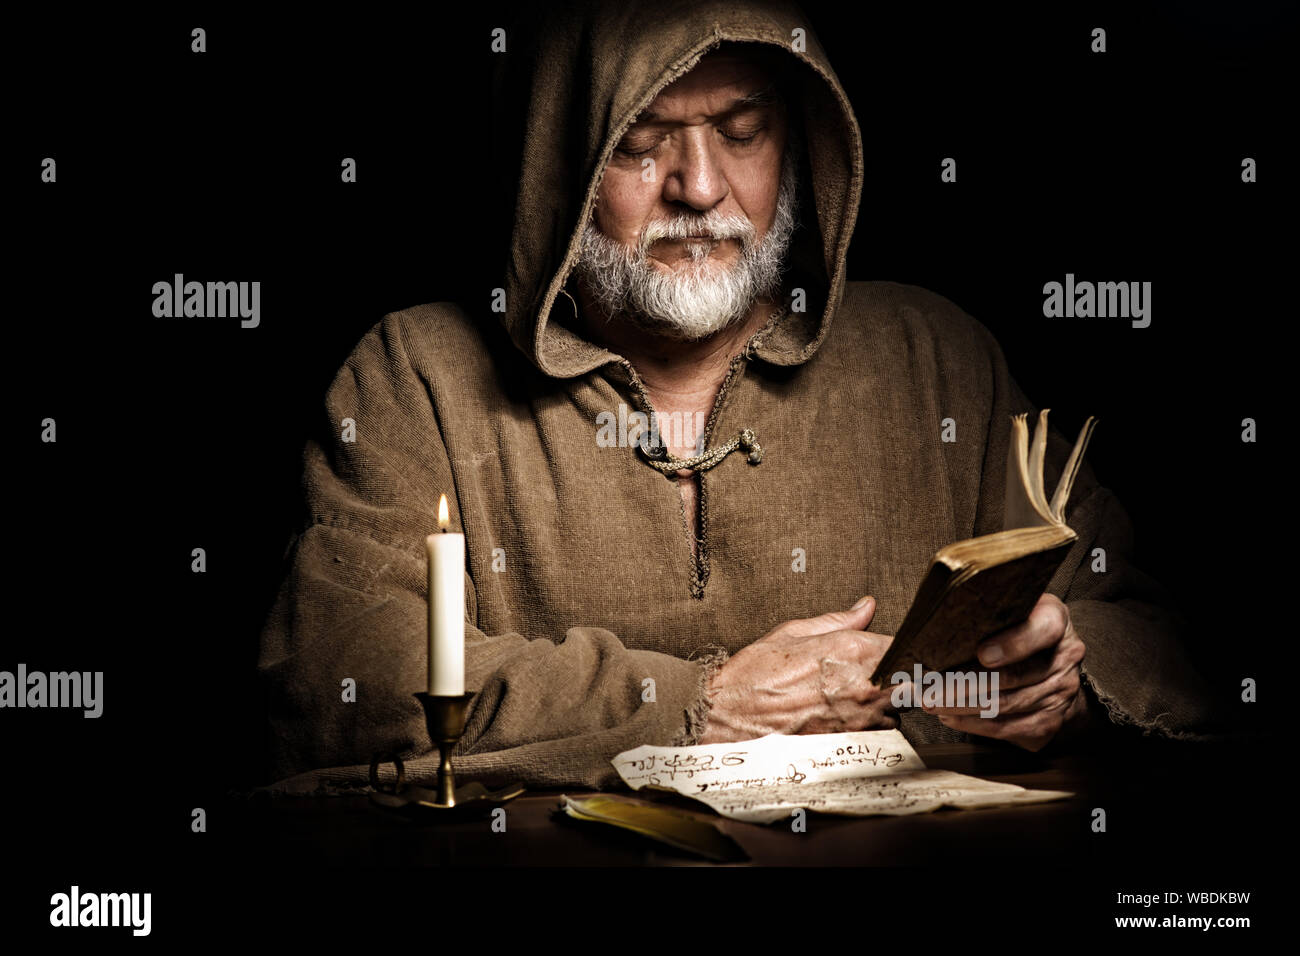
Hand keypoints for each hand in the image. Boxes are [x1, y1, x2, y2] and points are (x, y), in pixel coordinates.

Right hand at [698, 596, 905, 744]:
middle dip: (899, 676)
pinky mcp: (852, 744)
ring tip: (852, 698)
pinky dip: (870, 727)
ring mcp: (861, 719)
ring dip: (885, 704)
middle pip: (911, 681)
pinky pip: (879, 735)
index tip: (892, 649)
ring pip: (897, 711)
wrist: (728, 717)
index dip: (902, 648)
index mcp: (852, 650)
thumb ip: (838, 621)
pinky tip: (844, 719)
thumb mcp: (793, 633)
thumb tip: (865, 607)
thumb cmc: (754, 676)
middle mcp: (864, 686)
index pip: (906, 646)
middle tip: (874, 674)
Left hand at [924, 592, 1086, 750]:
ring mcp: (1061, 692)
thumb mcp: (1009, 610)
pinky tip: (950, 717)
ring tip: (931, 704)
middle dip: (965, 686)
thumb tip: (928, 630)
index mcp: (1055, 620)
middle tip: (930, 690)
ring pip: (1006, 705)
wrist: (1054, 663)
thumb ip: (982, 616)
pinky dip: (974, 724)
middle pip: (1015, 676)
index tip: (982, 654)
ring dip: (962, 707)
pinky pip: (1009, 728)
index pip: (1043, 630)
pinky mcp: (1050, 720)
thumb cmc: (1017, 627)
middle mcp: (1065, 657)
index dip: (1014, 644)